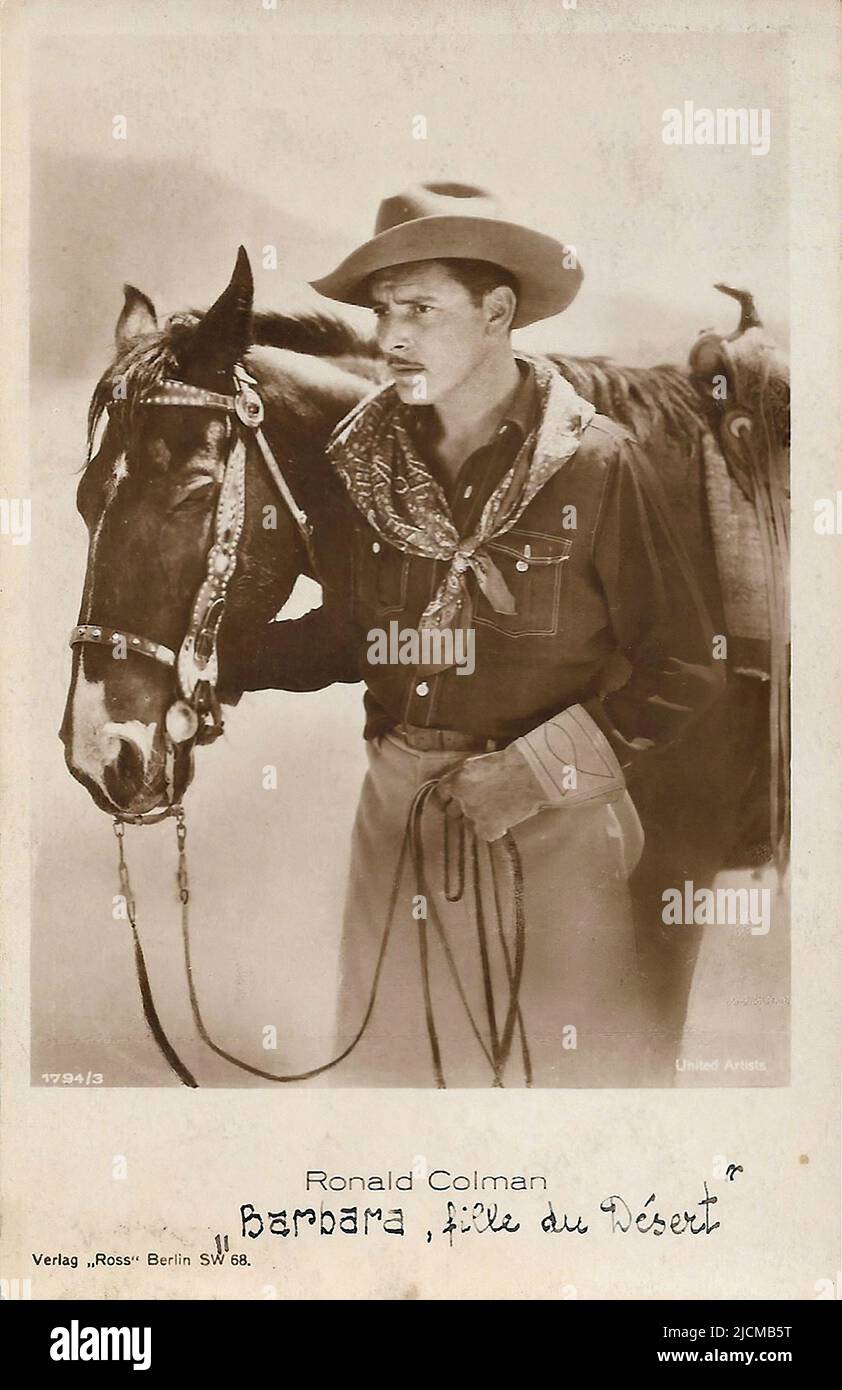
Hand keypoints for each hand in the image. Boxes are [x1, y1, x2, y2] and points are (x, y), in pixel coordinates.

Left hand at [435, 743, 550, 841]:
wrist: (533, 773)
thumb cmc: (512, 762)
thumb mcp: (481, 761)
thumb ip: (465, 774)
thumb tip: (458, 784)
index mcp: (458, 780)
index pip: (441, 793)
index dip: (449, 796)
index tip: (455, 798)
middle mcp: (462, 799)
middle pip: (452, 811)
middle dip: (462, 808)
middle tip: (479, 804)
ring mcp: (475, 815)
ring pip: (468, 823)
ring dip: (478, 819)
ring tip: (494, 811)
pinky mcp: (489, 828)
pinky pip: (485, 834)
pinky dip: (493, 829)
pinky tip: (503, 821)